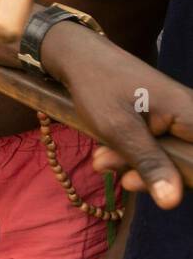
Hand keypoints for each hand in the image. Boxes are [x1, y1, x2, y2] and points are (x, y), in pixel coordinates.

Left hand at [47, 31, 192, 210]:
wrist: (78, 57)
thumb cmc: (97, 85)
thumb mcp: (118, 129)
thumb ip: (149, 164)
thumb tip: (173, 201)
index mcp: (191, 115)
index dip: (184, 179)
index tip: (146, 181)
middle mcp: (191, 116)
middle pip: (187, 164)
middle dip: (151, 174)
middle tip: (120, 177)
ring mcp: (178, 119)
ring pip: (168, 159)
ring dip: (136, 166)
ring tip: (101, 160)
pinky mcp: (163, 123)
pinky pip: (158, 149)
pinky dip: (133, 155)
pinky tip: (108, 155)